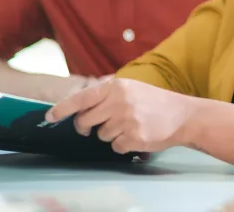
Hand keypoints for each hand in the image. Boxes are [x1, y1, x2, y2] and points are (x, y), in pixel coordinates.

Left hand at [46, 78, 196, 153]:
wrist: (184, 115)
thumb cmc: (155, 102)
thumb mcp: (131, 89)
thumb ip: (107, 95)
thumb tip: (80, 109)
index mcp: (117, 87)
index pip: (82, 98)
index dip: (63, 108)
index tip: (50, 116)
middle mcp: (120, 102)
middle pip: (86, 120)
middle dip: (85, 127)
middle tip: (92, 127)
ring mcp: (127, 121)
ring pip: (101, 135)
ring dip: (110, 134)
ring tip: (129, 125)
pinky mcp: (134, 137)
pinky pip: (115, 146)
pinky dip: (122, 144)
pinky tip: (136, 135)